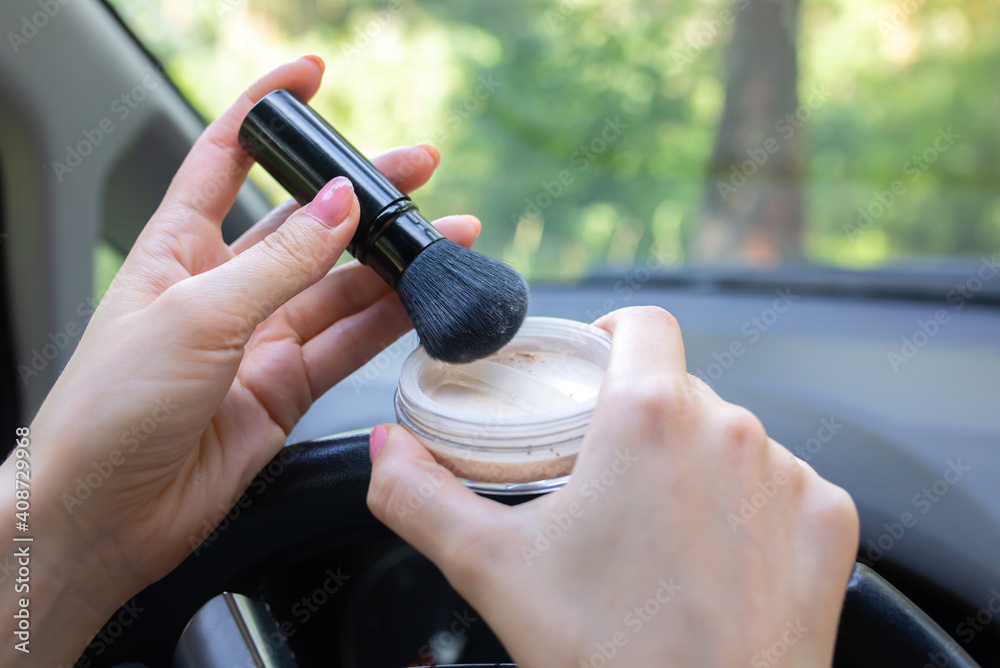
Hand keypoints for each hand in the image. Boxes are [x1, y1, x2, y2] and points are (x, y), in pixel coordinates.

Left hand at [0, 56, 479, 663]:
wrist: (105, 514)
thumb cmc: (110, 409)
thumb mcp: (196, 315)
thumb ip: (279, 263)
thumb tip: (340, 205)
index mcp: (178, 250)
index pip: (225, 157)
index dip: (268, 113)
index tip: (310, 79)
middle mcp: (223, 289)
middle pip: (304, 224)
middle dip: (360, 194)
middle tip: (418, 171)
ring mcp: (258, 339)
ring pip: (338, 287)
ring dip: (390, 264)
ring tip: (446, 239)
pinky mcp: (285, 388)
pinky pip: (346, 344)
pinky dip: (386, 323)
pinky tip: (420, 300)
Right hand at [368, 306, 858, 666]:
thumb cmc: (605, 655)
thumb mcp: (491, 568)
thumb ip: (420, 495)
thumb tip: (387, 450)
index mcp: (648, 416)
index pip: (641, 322)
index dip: (611, 335)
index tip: (592, 369)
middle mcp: (729, 429)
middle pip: (680, 387)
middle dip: (641, 419)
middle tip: (606, 481)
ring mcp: (787, 474)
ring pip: (730, 435)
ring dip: (695, 464)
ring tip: (660, 532)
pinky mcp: (828, 521)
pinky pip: (782, 483)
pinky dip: (750, 505)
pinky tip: (718, 557)